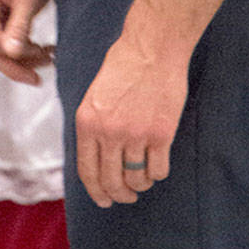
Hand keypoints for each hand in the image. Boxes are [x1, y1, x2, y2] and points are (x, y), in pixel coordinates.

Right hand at [0, 0, 54, 86]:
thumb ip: (19, 27)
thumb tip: (11, 54)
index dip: (14, 54)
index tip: (43, 54)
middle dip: (18, 61)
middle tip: (45, 70)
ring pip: (0, 46)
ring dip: (23, 56)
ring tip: (50, 57)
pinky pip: (7, 37)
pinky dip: (24, 46)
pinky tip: (44, 49)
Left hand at [75, 32, 187, 206]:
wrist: (152, 47)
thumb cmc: (124, 66)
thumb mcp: (95, 97)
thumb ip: (94, 127)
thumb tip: (98, 161)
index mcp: (87, 123)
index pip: (87, 171)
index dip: (96, 192)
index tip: (105, 201)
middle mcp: (108, 133)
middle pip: (111, 181)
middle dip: (120, 195)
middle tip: (127, 197)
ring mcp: (135, 135)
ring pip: (137, 178)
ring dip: (141, 184)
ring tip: (144, 179)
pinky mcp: (161, 134)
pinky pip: (159, 169)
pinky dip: (158, 173)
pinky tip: (158, 165)